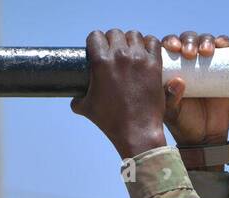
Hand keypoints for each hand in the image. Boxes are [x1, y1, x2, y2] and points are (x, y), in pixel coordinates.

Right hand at [70, 29, 167, 158]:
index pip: (95, 36)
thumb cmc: (111, 121)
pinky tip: (147, 53)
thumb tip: (74, 98)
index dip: (97, 42)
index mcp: (100, 61)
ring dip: (132, 41)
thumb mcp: (86, 108)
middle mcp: (119, 56)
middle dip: (114, 41)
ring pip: (134, 35)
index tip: (101, 50)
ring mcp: (138, 59)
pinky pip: (154, 43)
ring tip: (133, 52)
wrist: (137, 131)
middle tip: (117, 53)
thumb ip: (77, 99)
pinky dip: (150, 44)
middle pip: (115, 33)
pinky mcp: (154, 66)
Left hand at [161, 32, 228, 146]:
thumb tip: (178, 82)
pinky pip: (225, 49)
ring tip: (205, 52)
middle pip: (187, 39)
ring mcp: (208, 64)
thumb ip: (169, 99)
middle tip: (189, 53)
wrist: (205, 136)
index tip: (173, 49)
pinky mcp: (226, 69)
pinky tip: (221, 45)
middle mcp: (189, 61)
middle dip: (188, 41)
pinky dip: (223, 42)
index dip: (170, 42)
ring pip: (205, 40)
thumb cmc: (183, 122)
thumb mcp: (171, 111)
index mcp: (172, 67)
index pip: (169, 45)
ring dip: (205, 40)